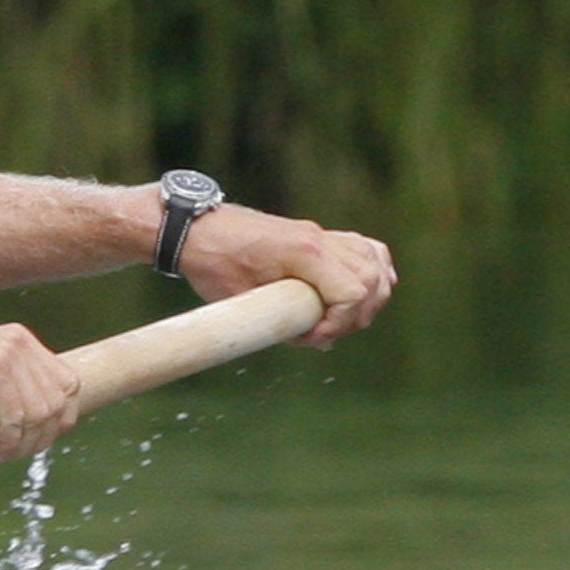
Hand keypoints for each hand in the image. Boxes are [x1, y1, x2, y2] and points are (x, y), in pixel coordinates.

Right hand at [0, 323, 80, 463]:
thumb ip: (5, 388)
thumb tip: (38, 425)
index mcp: (21, 340)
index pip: (68, 385)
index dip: (57, 421)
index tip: (30, 442)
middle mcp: (19, 341)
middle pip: (58, 402)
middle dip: (40, 437)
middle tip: (10, 454)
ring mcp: (7, 351)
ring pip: (40, 413)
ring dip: (22, 444)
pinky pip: (16, 415)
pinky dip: (8, 441)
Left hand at [176, 205, 398, 343]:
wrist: (195, 229)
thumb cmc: (213, 262)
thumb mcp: (243, 300)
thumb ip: (282, 320)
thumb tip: (317, 340)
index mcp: (303, 251)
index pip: (354, 290)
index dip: (341, 323)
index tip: (316, 336)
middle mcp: (319, 239)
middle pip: (371, 278)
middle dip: (358, 314)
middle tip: (325, 332)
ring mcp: (321, 234)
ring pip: (374, 261)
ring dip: (370, 294)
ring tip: (343, 318)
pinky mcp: (317, 236)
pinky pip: (362, 248)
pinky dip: (372, 269)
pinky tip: (365, 290)